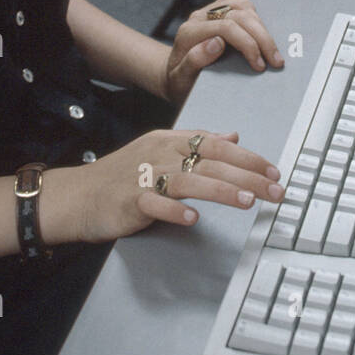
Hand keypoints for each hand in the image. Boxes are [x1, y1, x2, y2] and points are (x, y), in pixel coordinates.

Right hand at [65, 129, 284, 242]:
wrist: (79, 195)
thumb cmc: (123, 175)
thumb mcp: (161, 150)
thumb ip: (196, 142)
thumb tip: (232, 134)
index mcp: (170, 141)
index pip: (216, 144)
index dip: (247, 156)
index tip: (274, 171)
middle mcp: (160, 155)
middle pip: (210, 161)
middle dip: (247, 175)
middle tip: (275, 190)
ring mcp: (144, 178)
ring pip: (188, 180)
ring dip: (221, 190)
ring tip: (247, 201)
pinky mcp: (129, 202)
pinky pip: (155, 205)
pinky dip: (175, 211)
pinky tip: (194, 219)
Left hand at [164, 0, 282, 102]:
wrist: (173, 75)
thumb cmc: (179, 81)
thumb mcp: (180, 80)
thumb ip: (193, 62)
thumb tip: (216, 43)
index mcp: (189, 33)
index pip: (226, 28)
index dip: (247, 44)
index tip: (259, 65)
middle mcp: (199, 17)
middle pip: (238, 15)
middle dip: (261, 37)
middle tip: (275, 60)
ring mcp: (208, 11)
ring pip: (241, 5)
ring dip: (260, 25)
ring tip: (271, 49)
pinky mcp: (217, 9)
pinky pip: (237, 0)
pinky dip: (252, 11)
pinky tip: (260, 28)